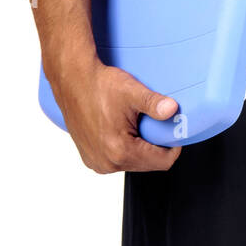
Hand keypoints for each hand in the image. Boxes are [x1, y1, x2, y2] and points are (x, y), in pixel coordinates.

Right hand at [52, 56, 182, 172]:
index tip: (173, 130)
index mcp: (119, 151)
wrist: (73, 80)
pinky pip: (116, 160)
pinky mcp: (90, 158)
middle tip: (152, 123)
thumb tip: (172, 109)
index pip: (162, 162)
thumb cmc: (99, 85)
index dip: (173, 146)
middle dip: (155, 146)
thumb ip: (154, 104)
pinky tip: (121, 129)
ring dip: (139, 147)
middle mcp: (106, 162)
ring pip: (132, 163)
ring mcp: (96, 162)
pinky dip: (124, 148)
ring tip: (135, 124)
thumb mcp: (132, 92)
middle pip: (148, 164)